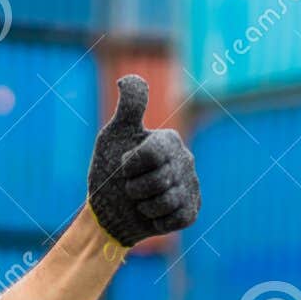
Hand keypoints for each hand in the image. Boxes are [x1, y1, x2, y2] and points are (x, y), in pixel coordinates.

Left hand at [87, 75, 200, 247]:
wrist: (108, 212)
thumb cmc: (109, 172)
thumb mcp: (113, 136)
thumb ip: (128, 108)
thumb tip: (127, 78)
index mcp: (169, 140)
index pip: (152, 154)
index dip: (131, 166)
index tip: (124, 167)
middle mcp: (186, 160)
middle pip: (159, 179)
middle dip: (135, 188)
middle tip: (130, 188)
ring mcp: (191, 186)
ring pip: (167, 201)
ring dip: (144, 206)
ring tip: (140, 202)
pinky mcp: (192, 211)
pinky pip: (177, 218)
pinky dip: (158, 221)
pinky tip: (152, 215)